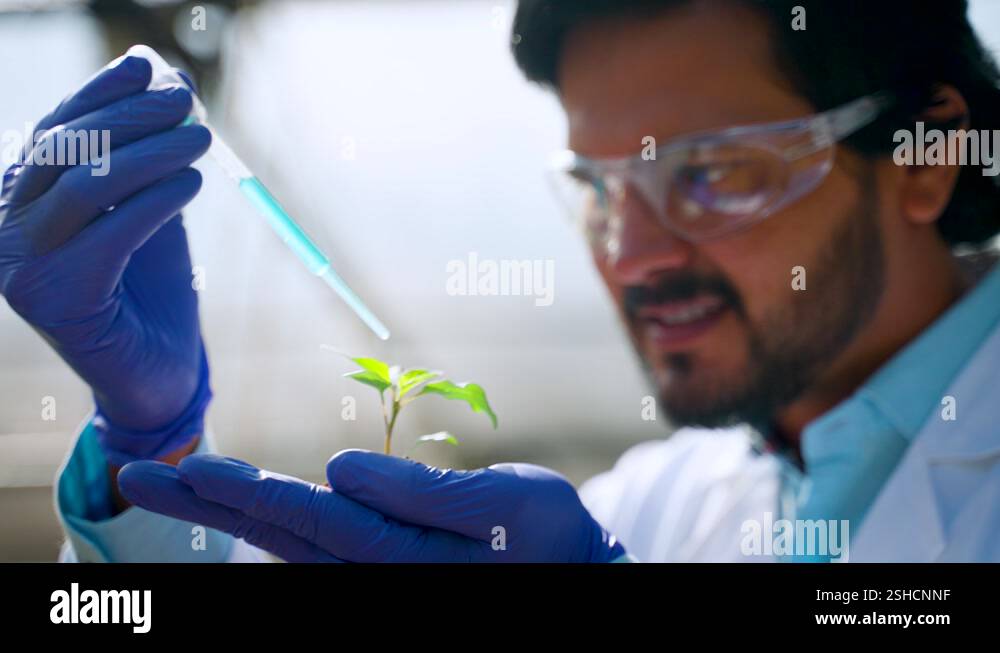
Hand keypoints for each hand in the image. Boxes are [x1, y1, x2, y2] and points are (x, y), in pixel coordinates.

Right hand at [0, 54, 211, 464]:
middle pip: (65, 150)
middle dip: (132, 117)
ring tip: (203, 140)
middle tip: (190, 104)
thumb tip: (168, 73)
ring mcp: (22, 267)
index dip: (100, 93)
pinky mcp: (54, 301)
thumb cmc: (151, 287)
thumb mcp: (153, 207)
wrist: (156, 370)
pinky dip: (155, 203)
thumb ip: (153, 150)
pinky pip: (108, 237)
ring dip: (150, 154)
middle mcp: (8, 229)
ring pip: (85, 187)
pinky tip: (191, 184)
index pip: (56, 130)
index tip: (149, 69)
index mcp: (23, 200)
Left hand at [117, 450, 627, 562]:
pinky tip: (245, 510)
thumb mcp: (507, 505)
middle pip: (273, 536)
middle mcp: (374, 576)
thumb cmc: (550, 536)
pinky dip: (271, 528)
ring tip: (177, 485)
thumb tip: (339, 471)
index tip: (182, 469)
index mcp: (399, 556)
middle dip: (207, 506)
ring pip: (285, 546)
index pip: (302, 521)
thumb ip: (422, 496)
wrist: (578, 573)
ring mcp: (375, 578)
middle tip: (138, 478)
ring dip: (229, 513)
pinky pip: (313, 552)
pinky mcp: (386, 571)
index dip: (240, 492)